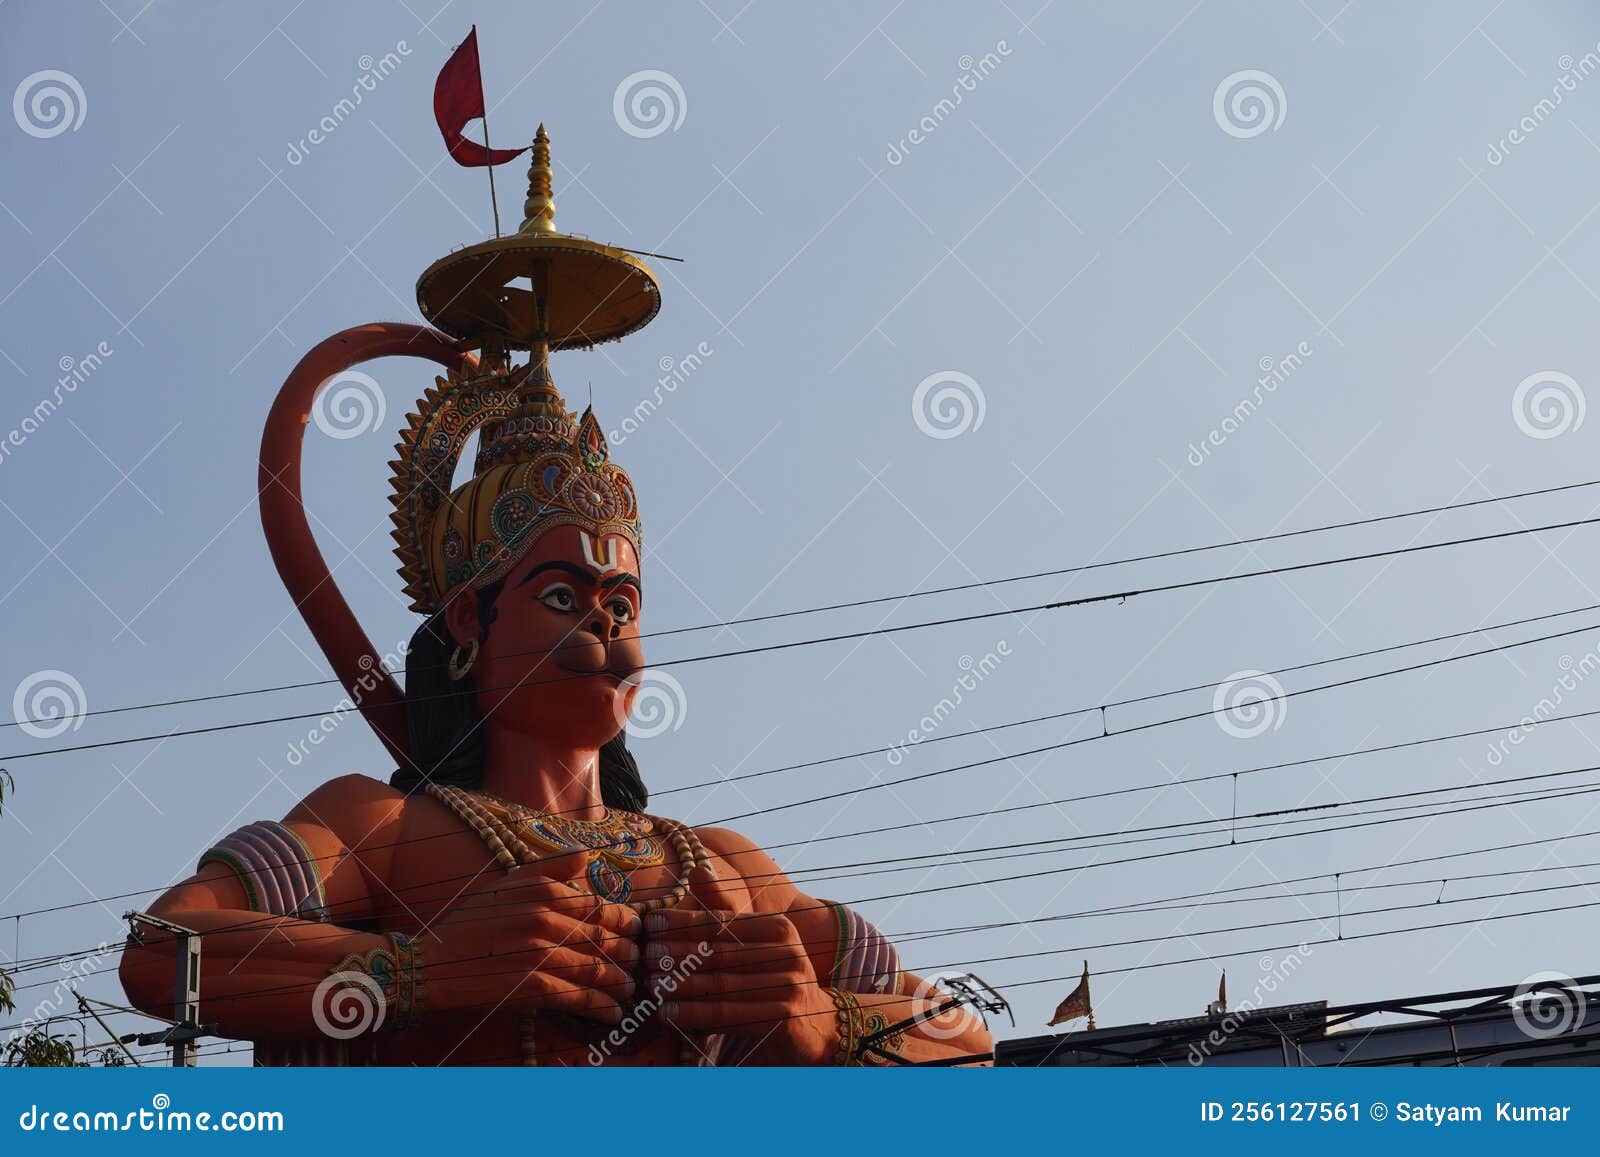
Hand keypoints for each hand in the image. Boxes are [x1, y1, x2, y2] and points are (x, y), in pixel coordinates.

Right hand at [429, 872, 640, 1023]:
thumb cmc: (468, 925)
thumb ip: (549, 870)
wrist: (429, 966)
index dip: (624, 922)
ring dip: (619, 983)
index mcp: (541, 890)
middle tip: (638, 965)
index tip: (635, 933)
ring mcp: (540, 953)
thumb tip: (586, 854)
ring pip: (598, 968)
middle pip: (604, 937)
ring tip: (628, 991)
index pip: (599, 905)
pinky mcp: (533, 986)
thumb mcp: (506, 885)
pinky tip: (612, 1015)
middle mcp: (545, 917)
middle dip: (627, 954)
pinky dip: (601, 1007)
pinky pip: (580, 997)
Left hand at [642, 908, 833, 1063]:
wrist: (815, 1025)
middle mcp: (788, 952)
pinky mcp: (783, 1017)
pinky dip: (694, 1014)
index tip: (650, 923)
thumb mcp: (754, 941)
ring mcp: (789, 985)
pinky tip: (668, 1012)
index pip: (722, 921)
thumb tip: (697, 868)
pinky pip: (728, 1013)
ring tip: (649, 984)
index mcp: (779, 928)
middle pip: (719, 952)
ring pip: (721, 983)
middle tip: (644, 955)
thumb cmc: (773, 977)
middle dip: (677, 953)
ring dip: (680, 985)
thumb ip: (724, 909)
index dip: (683, 921)